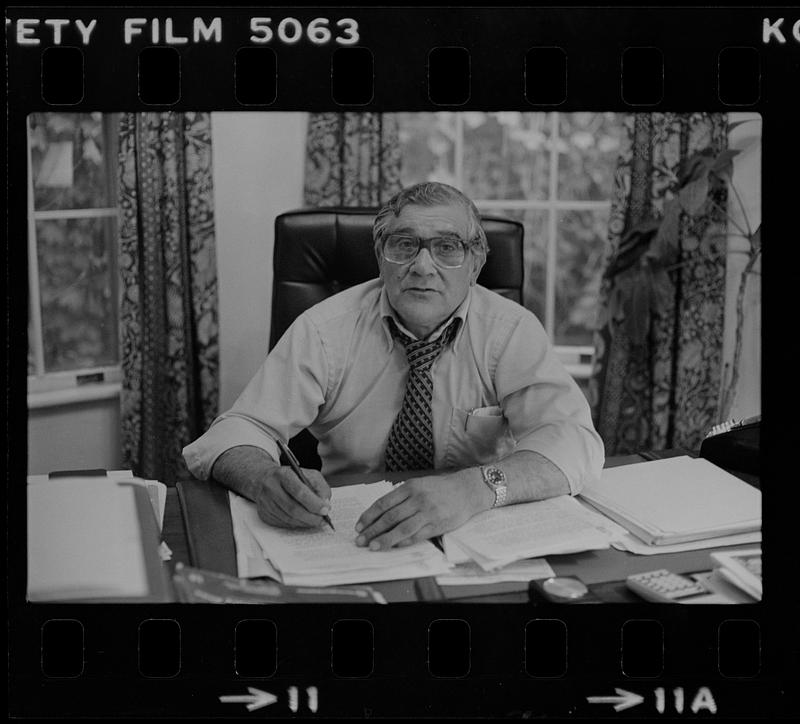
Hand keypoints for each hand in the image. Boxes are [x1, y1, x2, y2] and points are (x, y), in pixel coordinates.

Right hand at [254, 466, 331, 528]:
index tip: (326, 510)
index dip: (314, 503)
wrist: (263, 479)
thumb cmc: (290, 477)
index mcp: (283, 475)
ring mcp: (265, 502)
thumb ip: (320, 487)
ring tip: (316, 521)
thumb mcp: (307, 474)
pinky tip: (303, 521)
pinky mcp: (264, 514)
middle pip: (293, 508)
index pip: (299, 491)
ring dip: (305, 522)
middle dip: (311, 517)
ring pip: (288, 519)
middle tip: (323, 520)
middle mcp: (271, 488)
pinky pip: (283, 523)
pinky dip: (296, 524)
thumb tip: (325, 504)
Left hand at [354, 470, 490, 549]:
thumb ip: (402, 497)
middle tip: (360, 540)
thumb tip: (381, 513)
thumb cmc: (441, 488)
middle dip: (372, 530)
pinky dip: (403, 542)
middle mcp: (417, 499)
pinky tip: (393, 546)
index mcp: (410, 487)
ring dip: (385, 539)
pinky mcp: (436, 525)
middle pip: (389, 517)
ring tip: (373, 547)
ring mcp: (427, 512)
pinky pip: (416, 536)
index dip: (369, 516)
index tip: (359, 526)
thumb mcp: (420, 484)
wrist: (467, 490)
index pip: (383, 503)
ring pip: (401, 528)